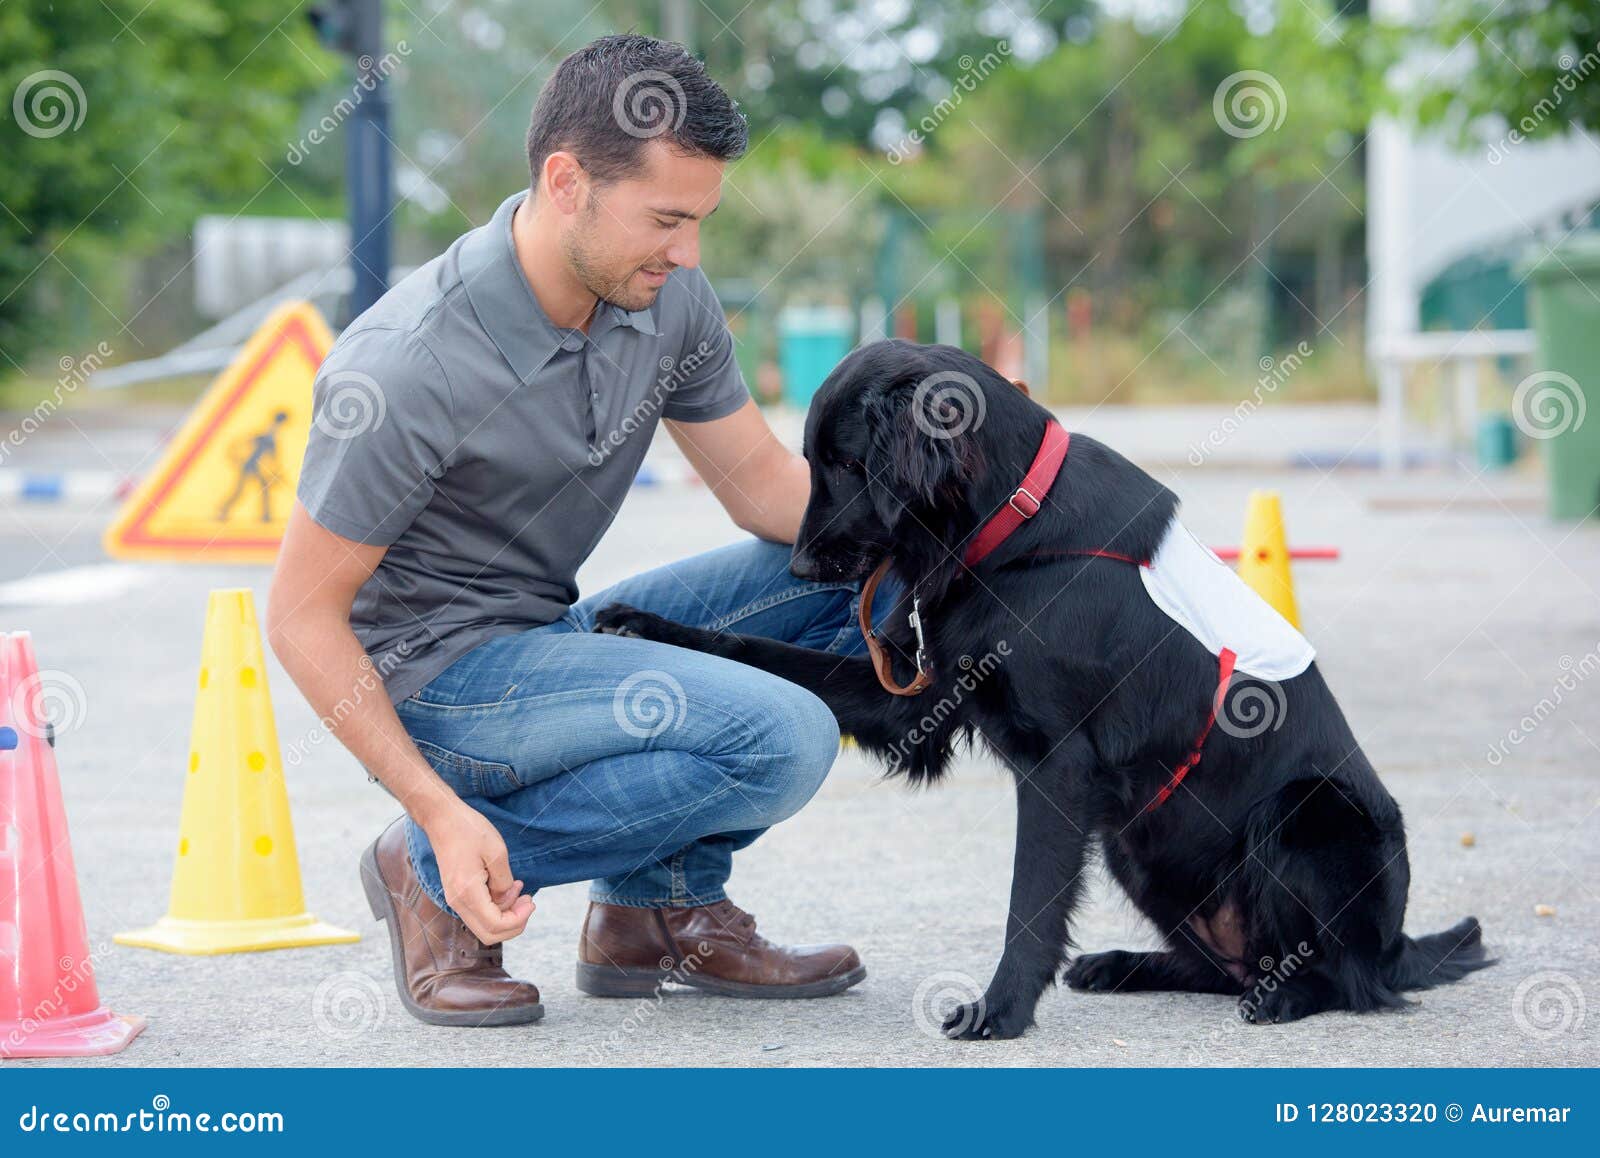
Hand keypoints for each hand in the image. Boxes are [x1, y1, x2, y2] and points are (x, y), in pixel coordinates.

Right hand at [423, 801, 534, 943]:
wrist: (442, 819)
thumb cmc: (469, 831)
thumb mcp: (497, 853)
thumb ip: (505, 882)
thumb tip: (507, 899)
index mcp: (468, 893)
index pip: (495, 926)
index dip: (518, 920)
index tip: (531, 902)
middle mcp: (458, 902)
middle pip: (488, 934)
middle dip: (514, 923)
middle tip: (528, 901)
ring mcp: (455, 899)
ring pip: (484, 925)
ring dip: (506, 914)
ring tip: (520, 889)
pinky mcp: (457, 893)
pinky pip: (478, 912)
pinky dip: (496, 906)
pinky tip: (506, 887)